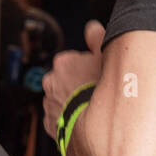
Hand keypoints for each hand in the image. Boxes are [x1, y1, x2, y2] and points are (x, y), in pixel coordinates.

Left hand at [42, 21, 105, 140]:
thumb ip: (97, 38)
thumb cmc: (101, 90)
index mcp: (63, 63)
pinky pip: (60, 121)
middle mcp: (50, 82)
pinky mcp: (50, 126)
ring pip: (62, 101)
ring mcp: (49, 105)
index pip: (76, 62)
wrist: (94, 128)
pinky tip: (83, 123)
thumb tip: (91, 27)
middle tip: (95, 95)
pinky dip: (69, 121)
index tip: (98, 77)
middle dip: (78, 86)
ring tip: (90, 111)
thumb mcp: (106, 56)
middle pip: (67, 81)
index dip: (90, 70)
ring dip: (73, 104)